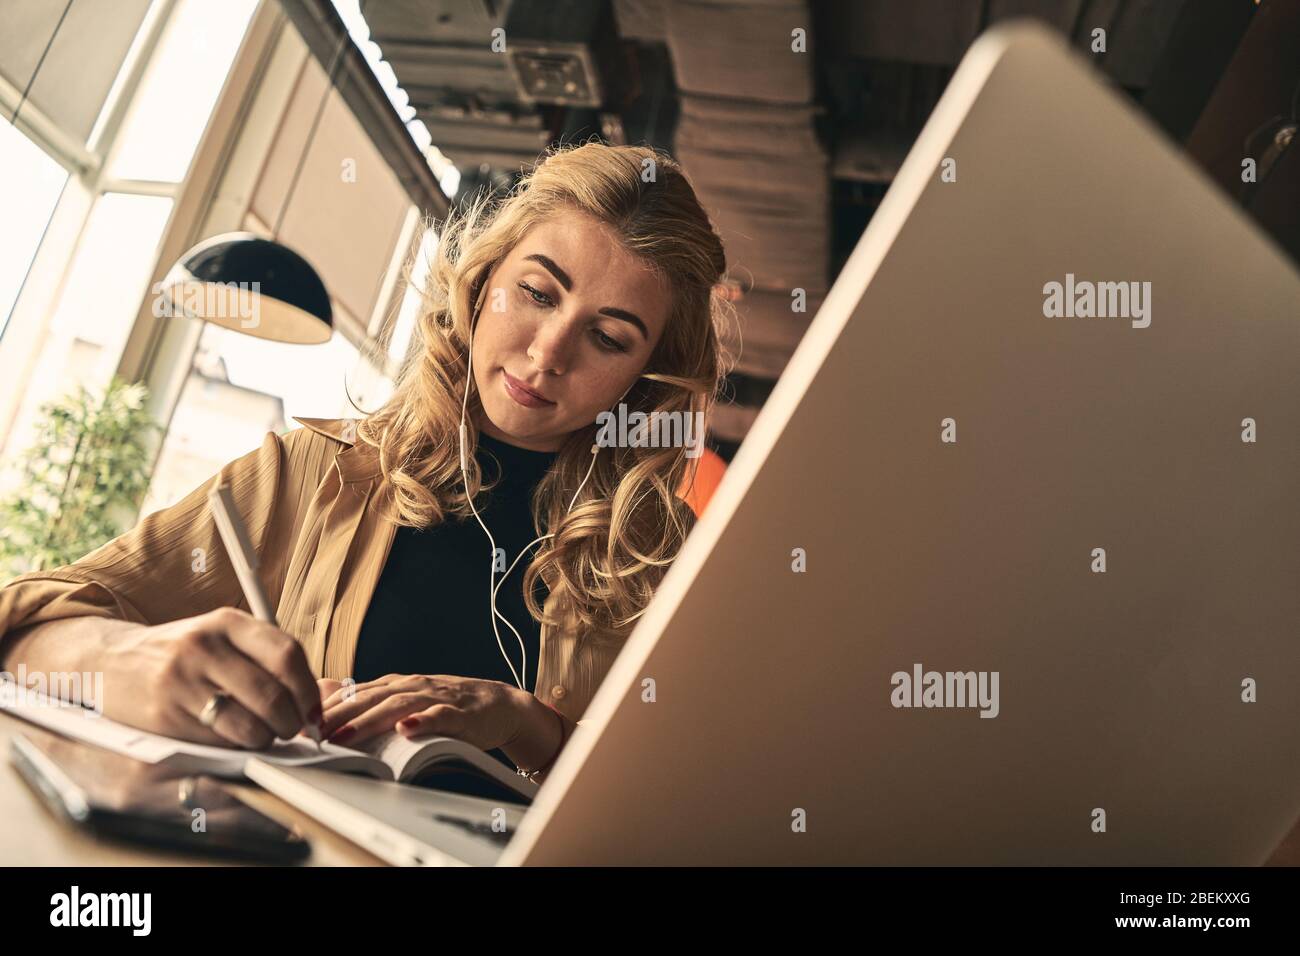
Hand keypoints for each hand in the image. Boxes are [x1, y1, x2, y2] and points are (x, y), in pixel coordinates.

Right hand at [99, 607, 320, 748]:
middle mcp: (204, 646)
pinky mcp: (164, 715)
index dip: (309, 689)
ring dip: (265, 740)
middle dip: (292, 722)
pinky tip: (231, 741)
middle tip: (292, 730)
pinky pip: (218, 744)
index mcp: (227, 622)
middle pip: (273, 695)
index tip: (314, 709)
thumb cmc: (182, 656)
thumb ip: (269, 661)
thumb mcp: (222, 641)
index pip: (287, 654)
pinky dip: (234, 750)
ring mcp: (181, 681)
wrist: (109, 662)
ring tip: (263, 737)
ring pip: (249, 726)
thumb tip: (323, 696)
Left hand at [317, 673, 528, 751]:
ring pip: (399, 705)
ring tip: (347, 735)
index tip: (302, 725)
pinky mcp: (460, 713)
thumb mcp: (405, 700)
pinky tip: (408, 729)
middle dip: (340, 715)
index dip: (328, 709)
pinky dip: (424, 721)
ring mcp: (436, 697)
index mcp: (396, 685)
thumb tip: (327, 699)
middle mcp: (413, 686)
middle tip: (314, 733)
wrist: (497, 704)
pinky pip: (441, 715)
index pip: (355, 694)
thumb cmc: (447, 706)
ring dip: (370, 720)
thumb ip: (370, 701)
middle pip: (370, 698)